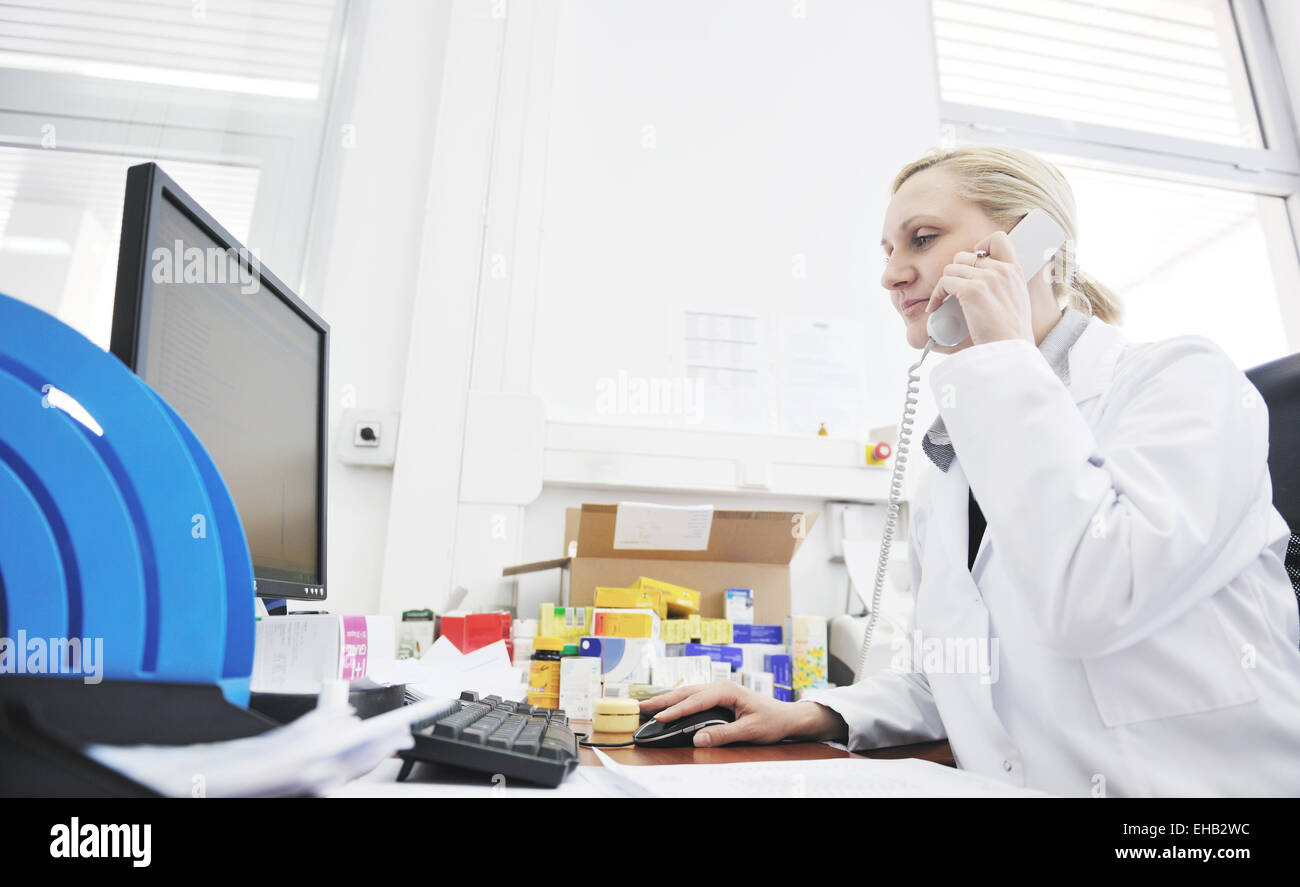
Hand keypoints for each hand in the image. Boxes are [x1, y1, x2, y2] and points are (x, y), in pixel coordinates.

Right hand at [639, 680, 842, 746]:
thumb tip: (698, 739)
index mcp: (727, 690)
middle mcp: (720, 686)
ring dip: (667, 700)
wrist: (787, 716)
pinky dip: (678, 701)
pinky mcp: (718, 696)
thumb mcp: (750, 730)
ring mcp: (718, 689)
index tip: (659, 718)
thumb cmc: (772, 720)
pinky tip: (668, 707)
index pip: (695, 700)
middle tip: (641, 708)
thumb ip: (723, 735)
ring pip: (687, 693)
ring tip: (648, 707)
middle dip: (663, 701)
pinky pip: (693, 697)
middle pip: (686, 692)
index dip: (676, 710)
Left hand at [924, 230, 1033, 346]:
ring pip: (951, 268)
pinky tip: (936, 308)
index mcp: (1015, 272)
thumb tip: (980, 288)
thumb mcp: (1016, 303)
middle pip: (965, 256)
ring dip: (943, 285)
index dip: (979, 247)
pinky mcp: (973, 290)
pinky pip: (944, 282)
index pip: (998, 239)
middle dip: (954, 273)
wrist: (1011, 351)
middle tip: (952, 292)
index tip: (971, 268)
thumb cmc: (1010, 335)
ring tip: (942, 302)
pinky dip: (936, 296)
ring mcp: (988, 278)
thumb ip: (1002, 288)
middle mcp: (1003, 270)